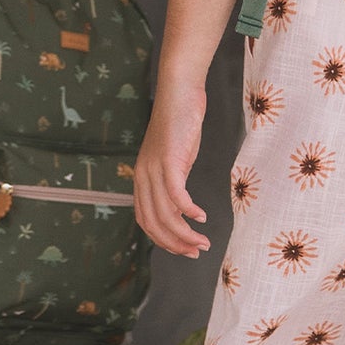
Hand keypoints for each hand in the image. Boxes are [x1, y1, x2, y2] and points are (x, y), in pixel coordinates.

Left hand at [134, 76, 213, 257]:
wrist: (179, 93)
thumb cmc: (180, 125)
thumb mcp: (174, 159)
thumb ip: (174, 182)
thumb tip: (183, 208)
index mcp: (141, 178)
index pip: (146, 220)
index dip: (164, 240)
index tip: (184, 249)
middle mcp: (143, 176)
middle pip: (154, 222)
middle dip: (175, 243)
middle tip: (196, 252)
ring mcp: (154, 168)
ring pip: (165, 213)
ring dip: (185, 233)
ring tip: (203, 242)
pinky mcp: (169, 160)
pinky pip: (176, 195)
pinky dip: (189, 210)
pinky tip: (202, 216)